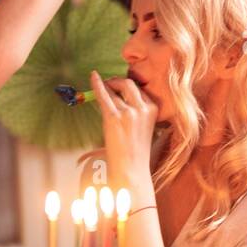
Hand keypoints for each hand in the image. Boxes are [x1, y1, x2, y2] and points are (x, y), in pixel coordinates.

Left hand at [89, 72, 158, 189]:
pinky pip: (103, 95)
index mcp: (153, 109)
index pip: (139, 90)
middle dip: (116, 82)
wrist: (131, 170)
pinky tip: (93, 76)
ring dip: (105, 87)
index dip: (127, 88)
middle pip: (128, 84)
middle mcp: (142, 108)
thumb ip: (136, 112)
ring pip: (114, 90)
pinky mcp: (113, 117)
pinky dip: (97, 84)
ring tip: (100, 87)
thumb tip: (118, 96)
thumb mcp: (142, 128)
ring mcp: (128, 112)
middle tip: (108, 84)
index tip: (119, 87)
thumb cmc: (134, 152)